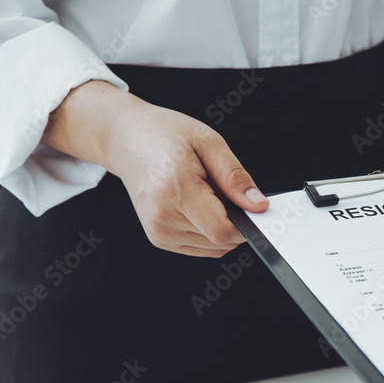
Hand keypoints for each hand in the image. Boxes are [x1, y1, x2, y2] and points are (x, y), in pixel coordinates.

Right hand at [43, 81, 268, 256]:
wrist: (125, 139)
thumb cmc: (163, 135)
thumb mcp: (208, 142)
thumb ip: (235, 178)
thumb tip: (258, 205)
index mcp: (175, 190)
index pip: (222, 231)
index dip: (245, 223)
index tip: (252, 207)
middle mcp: (162, 216)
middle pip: (219, 240)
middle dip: (232, 219)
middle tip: (219, 189)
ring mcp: (158, 231)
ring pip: (212, 247)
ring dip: (219, 225)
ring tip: (204, 194)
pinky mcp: (159, 238)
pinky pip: (200, 247)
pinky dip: (207, 230)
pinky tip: (196, 205)